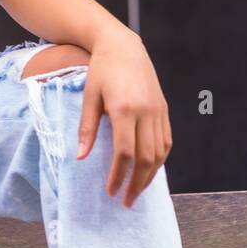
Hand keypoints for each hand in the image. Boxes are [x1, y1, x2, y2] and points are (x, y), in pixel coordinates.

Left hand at [76, 31, 172, 207]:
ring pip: (160, 153)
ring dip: (150, 175)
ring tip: (137, 190)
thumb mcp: (88, 96)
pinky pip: (166, 142)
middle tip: (125, 200)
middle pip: (146, 158)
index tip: (110, 191)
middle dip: (136, 183)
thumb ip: (87, 128)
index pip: (124, 152)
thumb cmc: (100, 71)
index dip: (118, 175)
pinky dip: (159, 159)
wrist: (123, 47)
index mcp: (125, 109)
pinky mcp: (164, 110)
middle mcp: (146, 113)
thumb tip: (80, 157)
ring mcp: (158, 111)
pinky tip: (150, 170)